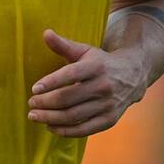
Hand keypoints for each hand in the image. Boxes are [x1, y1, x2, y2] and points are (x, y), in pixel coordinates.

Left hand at [27, 29, 146, 137]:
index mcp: (96, 66)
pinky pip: (84, 130)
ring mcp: (108, 105)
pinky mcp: (110, 120)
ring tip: (34, 116)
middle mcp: (103, 86)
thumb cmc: (100, 62)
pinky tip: (50, 126)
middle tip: (31, 104)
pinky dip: (65, 131)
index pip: (70, 75)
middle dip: (46, 103)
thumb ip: (63, 45)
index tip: (34, 89)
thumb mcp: (85, 51)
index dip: (50, 82)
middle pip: (68, 98)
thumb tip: (45, 33)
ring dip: (50, 118)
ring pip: (74, 116)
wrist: (132, 76)